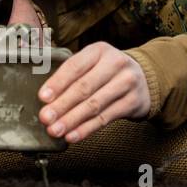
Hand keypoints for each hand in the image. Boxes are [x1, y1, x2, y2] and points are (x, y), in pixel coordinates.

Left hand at [36, 41, 150, 142]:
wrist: (144, 78)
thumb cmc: (107, 72)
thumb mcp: (92, 63)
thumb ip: (70, 76)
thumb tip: (45, 99)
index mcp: (99, 50)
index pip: (75, 67)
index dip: (57, 83)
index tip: (43, 98)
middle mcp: (115, 63)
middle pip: (84, 87)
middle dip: (62, 105)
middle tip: (46, 118)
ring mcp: (126, 83)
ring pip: (94, 105)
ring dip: (72, 120)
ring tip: (56, 130)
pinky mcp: (132, 102)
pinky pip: (105, 118)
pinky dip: (86, 129)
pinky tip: (72, 135)